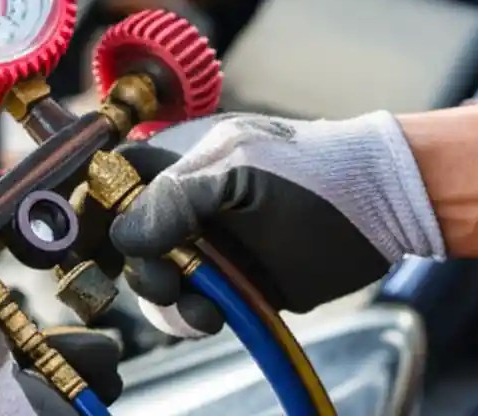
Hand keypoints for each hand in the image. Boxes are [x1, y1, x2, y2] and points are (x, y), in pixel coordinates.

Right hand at [109, 112, 445, 337]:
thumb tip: (126, 237)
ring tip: (199, 303)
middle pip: (120, 239)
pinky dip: (189, 316)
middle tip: (166, 277)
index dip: (95, 209)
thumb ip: (175, 196)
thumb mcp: (239, 167)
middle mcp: (178, 202)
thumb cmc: (312, 169)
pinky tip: (213, 313)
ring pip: (150, 278)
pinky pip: (185, 306)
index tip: (103, 240)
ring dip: (164, 297)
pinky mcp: (226, 281)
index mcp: (172, 160)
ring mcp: (201, 243)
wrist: (382, 207)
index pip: (108, 180)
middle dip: (137, 265)